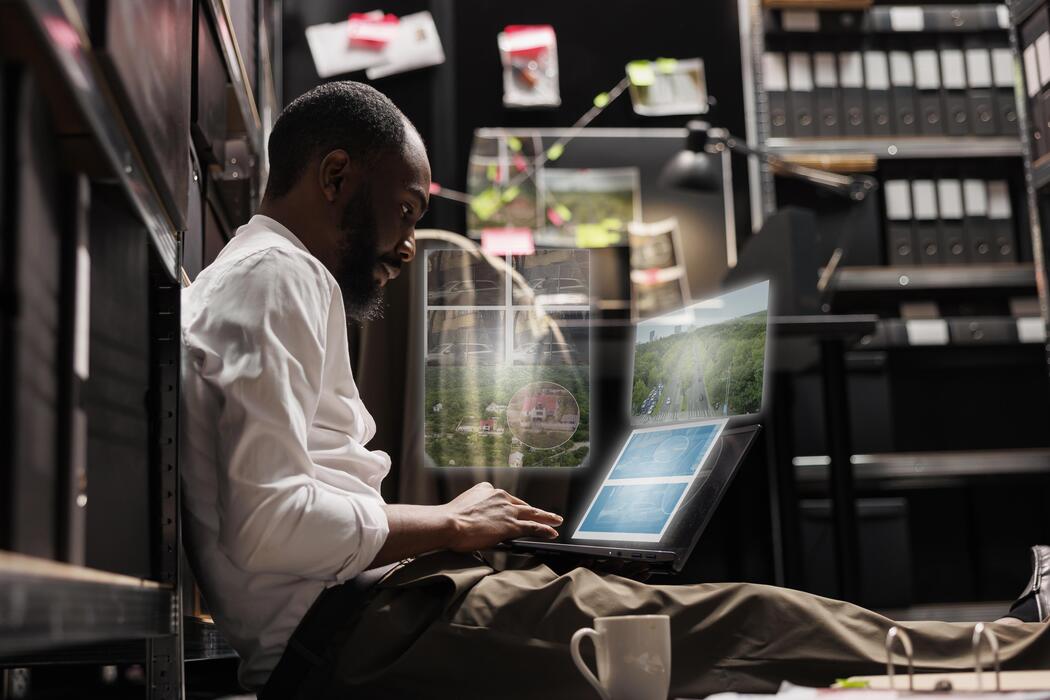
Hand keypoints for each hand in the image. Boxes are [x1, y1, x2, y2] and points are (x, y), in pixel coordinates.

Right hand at [440, 482, 561, 551]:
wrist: (449, 523)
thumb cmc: (451, 518)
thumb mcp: (465, 504)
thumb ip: (476, 507)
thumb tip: (478, 518)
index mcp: (488, 490)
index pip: (506, 499)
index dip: (514, 507)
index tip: (518, 510)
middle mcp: (500, 497)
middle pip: (522, 504)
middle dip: (535, 510)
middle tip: (547, 514)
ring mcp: (507, 511)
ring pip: (532, 513)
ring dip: (546, 517)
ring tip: (556, 521)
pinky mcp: (511, 525)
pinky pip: (532, 526)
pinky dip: (544, 529)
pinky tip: (551, 532)